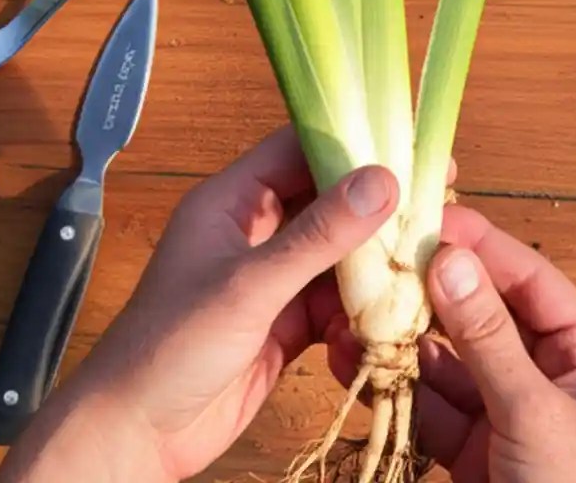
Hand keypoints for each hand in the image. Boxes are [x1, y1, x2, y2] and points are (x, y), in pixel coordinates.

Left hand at [0, 127, 401, 481]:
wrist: (137, 434)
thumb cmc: (170, 346)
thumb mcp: (249, 285)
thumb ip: (317, 236)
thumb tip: (382, 182)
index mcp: (231, 203)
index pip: (296, 150)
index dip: (352, 142)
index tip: (410, 145)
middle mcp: (253, 234)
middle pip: (326, 202)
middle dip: (377, 207)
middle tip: (439, 203)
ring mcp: (270, 281)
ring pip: (336, 256)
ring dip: (377, 261)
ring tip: (430, 260)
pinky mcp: (284, 326)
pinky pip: (334, 304)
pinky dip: (363, 308)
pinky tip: (396, 313)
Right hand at [328, 207, 575, 482]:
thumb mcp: (536, 417)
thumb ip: (490, 340)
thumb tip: (450, 261)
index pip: (533, 281)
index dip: (482, 246)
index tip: (429, 216)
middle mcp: (557, 376)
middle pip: (486, 315)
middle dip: (431, 292)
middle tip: (378, 258)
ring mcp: (513, 413)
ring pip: (452, 360)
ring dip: (406, 338)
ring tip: (354, 307)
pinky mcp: (476, 450)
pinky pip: (435, 405)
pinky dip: (399, 386)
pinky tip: (359, 358)